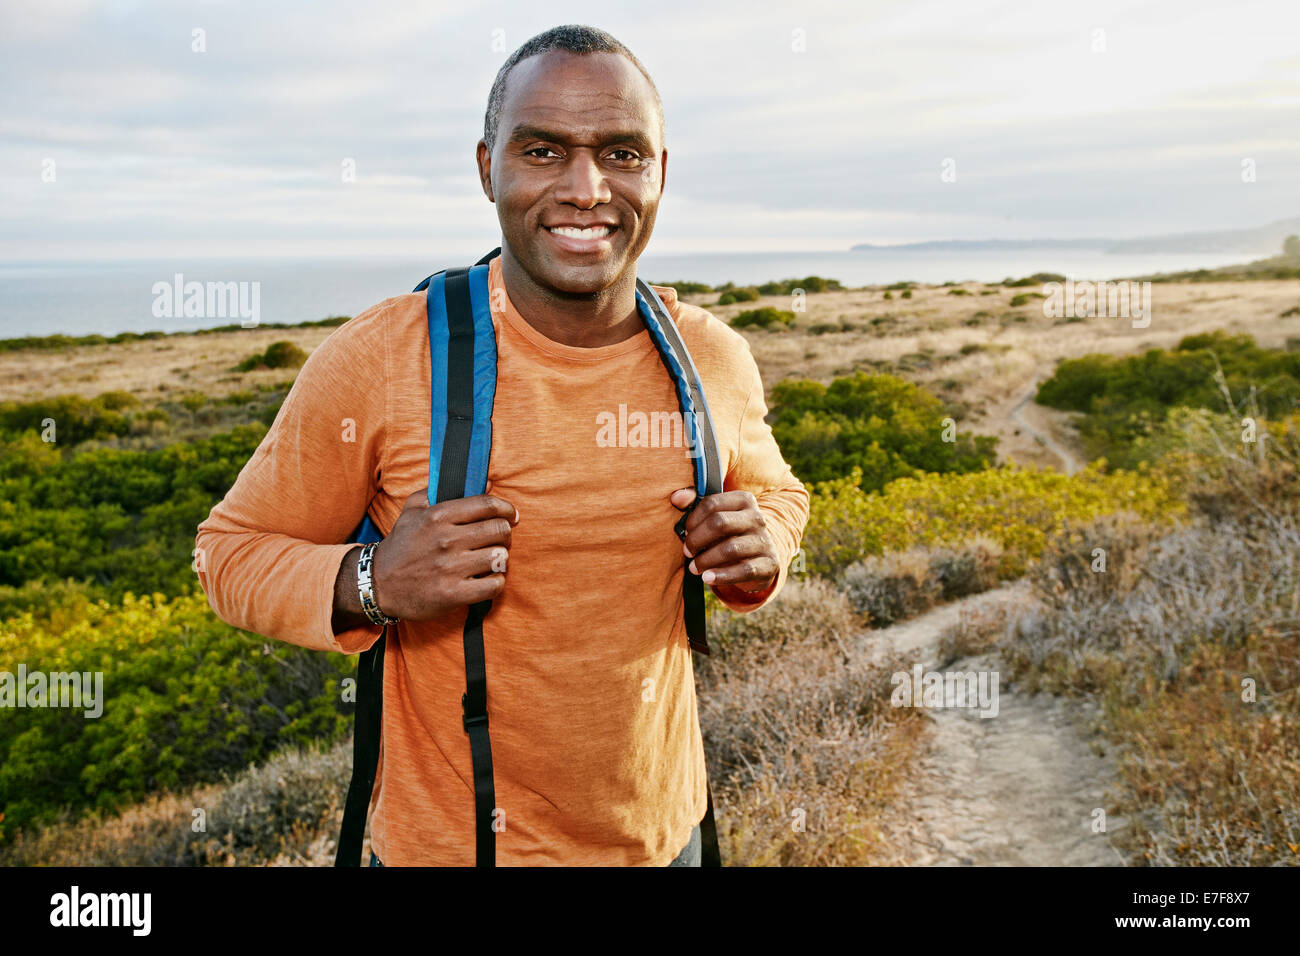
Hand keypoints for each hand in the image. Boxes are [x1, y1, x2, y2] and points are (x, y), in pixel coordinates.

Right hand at [364, 489, 517, 622]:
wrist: (377, 584)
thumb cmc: (400, 546)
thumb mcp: (413, 510)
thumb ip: (442, 490)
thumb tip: (485, 482)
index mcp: (438, 516)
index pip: (488, 505)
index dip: (507, 509)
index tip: (511, 515)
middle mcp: (446, 540)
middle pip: (499, 530)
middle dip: (505, 534)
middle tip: (499, 539)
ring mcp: (450, 568)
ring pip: (500, 557)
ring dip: (500, 559)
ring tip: (490, 560)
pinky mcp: (453, 594)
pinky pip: (494, 584)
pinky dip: (496, 582)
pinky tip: (486, 579)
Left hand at [670, 487, 778, 593]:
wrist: (760, 559)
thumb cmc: (731, 535)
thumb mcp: (716, 518)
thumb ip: (694, 505)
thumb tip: (676, 498)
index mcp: (744, 500)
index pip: (712, 504)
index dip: (693, 520)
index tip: (685, 532)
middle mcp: (757, 518)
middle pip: (720, 523)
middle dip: (697, 539)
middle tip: (687, 551)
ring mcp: (764, 541)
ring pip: (730, 548)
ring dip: (706, 560)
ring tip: (694, 568)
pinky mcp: (769, 564)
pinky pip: (745, 571)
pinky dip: (723, 576)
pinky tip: (708, 578)